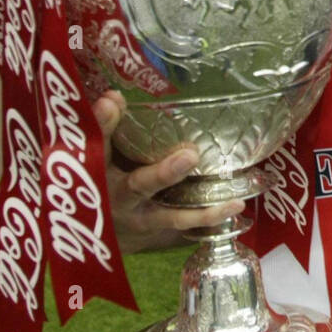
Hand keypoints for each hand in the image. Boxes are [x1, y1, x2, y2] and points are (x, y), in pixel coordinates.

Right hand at [95, 90, 244, 253]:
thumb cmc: (99, 183)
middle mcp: (119, 199)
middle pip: (139, 186)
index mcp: (99, 171)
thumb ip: (107, 129)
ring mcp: (141, 221)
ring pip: (172, 217)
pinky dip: (210, 224)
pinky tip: (235, 211)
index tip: (111, 101)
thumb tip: (114, 96)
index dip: (104, 125)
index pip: (98, 145)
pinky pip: (187, 231)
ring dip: (202, 211)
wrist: (96, 234)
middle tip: (190, 155)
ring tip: (234, 201)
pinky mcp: (158, 235)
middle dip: (164, 173)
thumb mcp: (97, 157)